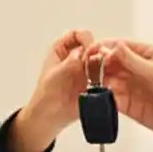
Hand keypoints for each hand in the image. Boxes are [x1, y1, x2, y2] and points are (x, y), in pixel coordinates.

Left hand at [7, 29, 98, 151]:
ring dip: (103, 65)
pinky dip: (106, 77)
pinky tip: (102, 83)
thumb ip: (70, 62)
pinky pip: (105, 75)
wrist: (51, 116)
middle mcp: (75, 57)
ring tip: (98, 75)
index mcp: (62, 50)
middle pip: (92, 46)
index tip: (88, 48)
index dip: (84, 38)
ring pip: (100, 60)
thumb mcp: (55, 75)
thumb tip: (84, 52)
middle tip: (97, 62)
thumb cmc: (46, 95)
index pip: (77, 34)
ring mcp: (85, 69)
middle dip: (97, 52)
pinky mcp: (93, 82)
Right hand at [86, 39, 152, 146]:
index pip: (119, 46)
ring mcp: (131, 86)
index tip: (90, 50)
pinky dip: (101, 97)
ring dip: (96, 80)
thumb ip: (133, 61)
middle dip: (96, 64)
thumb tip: (113, 47)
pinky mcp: (128, 104)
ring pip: (107, 79)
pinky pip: (110, 98)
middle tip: (85, 68)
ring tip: (89, 83)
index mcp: (146, 55)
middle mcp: (136, 69)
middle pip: (109, 62)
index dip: (103, 47)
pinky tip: (96, 96)